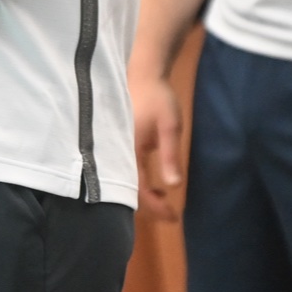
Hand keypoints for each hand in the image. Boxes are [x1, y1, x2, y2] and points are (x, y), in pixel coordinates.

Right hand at [130, 70, 185, 222]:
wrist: (144, 75)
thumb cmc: (158, 99)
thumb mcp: (170, 126)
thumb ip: (170, 155)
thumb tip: (174, 186)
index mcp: (128, 150)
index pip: (138, 189)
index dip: (154, 207)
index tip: (173, 216)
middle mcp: (117, 153)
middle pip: (128, 190)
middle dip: (149, 207)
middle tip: (171, 215)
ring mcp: (117, 149)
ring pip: (126, 182)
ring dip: (144, 196)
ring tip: (164, 201)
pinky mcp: (120, 146)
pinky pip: (126, 172)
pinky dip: (140, 184)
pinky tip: (155, 185)